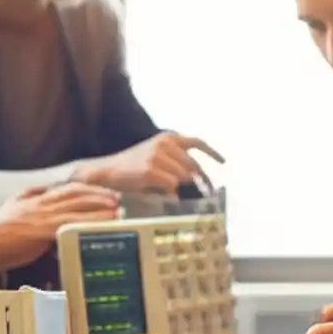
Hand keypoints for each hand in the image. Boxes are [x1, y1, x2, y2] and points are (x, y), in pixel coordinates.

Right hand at [0, 182, 119, 269]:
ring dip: (100, 208)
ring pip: (78, 207)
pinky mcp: (44, 231)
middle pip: (76, 194)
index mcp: (35, 198)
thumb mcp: (12, 205)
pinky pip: (73, 224)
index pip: (66, 188)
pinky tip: (103, 225)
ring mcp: (44, 216)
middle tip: (116, 199)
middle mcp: (42, 203)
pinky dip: (90, 223)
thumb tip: (43, 189)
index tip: (102, 191)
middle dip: (98, 195)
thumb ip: (29, 195)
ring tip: (117, 210)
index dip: (87, 189)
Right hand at [74, 132, 221, 192]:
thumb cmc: (133, 166)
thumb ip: (177, 161)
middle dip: (200, 181)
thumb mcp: (156, 155)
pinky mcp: (151, 170)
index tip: (223, 162)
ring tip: (170, 192)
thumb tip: (198, 177)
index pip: (196, 142)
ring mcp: (158, 157)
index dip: (212, 153)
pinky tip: (164, 196)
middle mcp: (164, 144)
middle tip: (206, 193)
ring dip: (180, 188)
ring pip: (183, 178)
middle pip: (192, 166)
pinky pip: (172, 186)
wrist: (109, 170)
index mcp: (167, 137)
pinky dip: (171, 194)